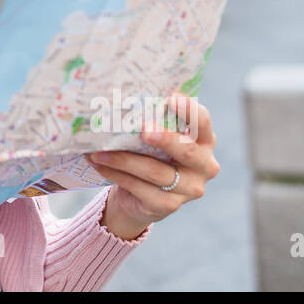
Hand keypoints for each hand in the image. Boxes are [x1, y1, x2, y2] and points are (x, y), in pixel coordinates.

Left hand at [85, 93, 219, 236]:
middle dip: (164, 138)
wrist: (140, 197)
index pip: (202, 122)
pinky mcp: (168, 205)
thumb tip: (122, 100)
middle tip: (144, 129)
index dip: (189, 110)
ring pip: (154, 171)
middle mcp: (204, 165)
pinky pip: (139, 187)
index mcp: (204, 140)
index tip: (172, 97)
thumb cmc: (151, 155)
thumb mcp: (157, 137)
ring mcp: (189, 189)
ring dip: (123, 159)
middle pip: (186, 150)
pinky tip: (98, 164)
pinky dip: (116, 174)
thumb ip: (152, 121)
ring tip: (99, 150)